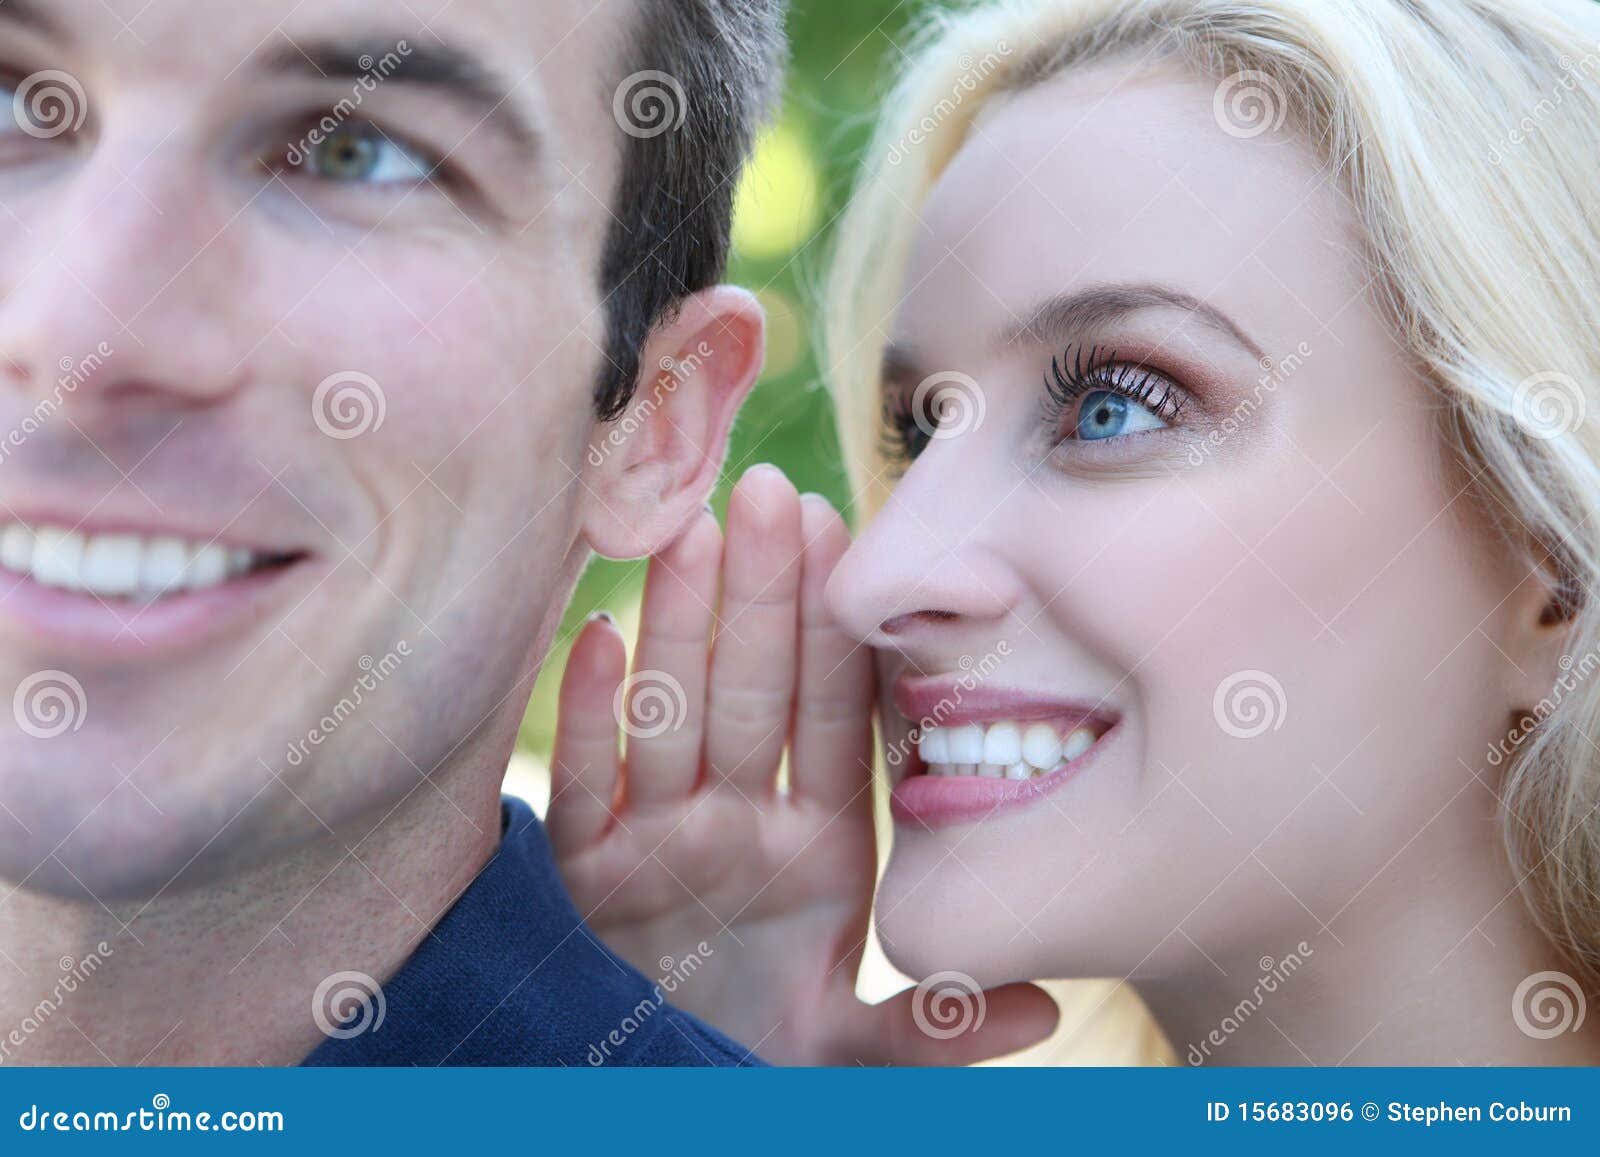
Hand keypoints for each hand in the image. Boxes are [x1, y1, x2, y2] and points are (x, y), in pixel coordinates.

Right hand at [547, 464, 1056, 1064]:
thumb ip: (933, 1032)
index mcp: (818, 844)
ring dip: (677, 624)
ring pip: (671, 712)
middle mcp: (738, 821)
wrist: (658, 1103)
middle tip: (767, 491)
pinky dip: (585, 715)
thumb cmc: (763, 1059)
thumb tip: (1040, 1014)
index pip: (833, 716)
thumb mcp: (851, 1051)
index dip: (836, 630)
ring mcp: (659, 837)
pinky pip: (584, 780)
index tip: (842, 535)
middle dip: (761, 594)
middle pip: (752, 690)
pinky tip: (595, 636)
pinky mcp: (586, 869)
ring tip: (685, 532)